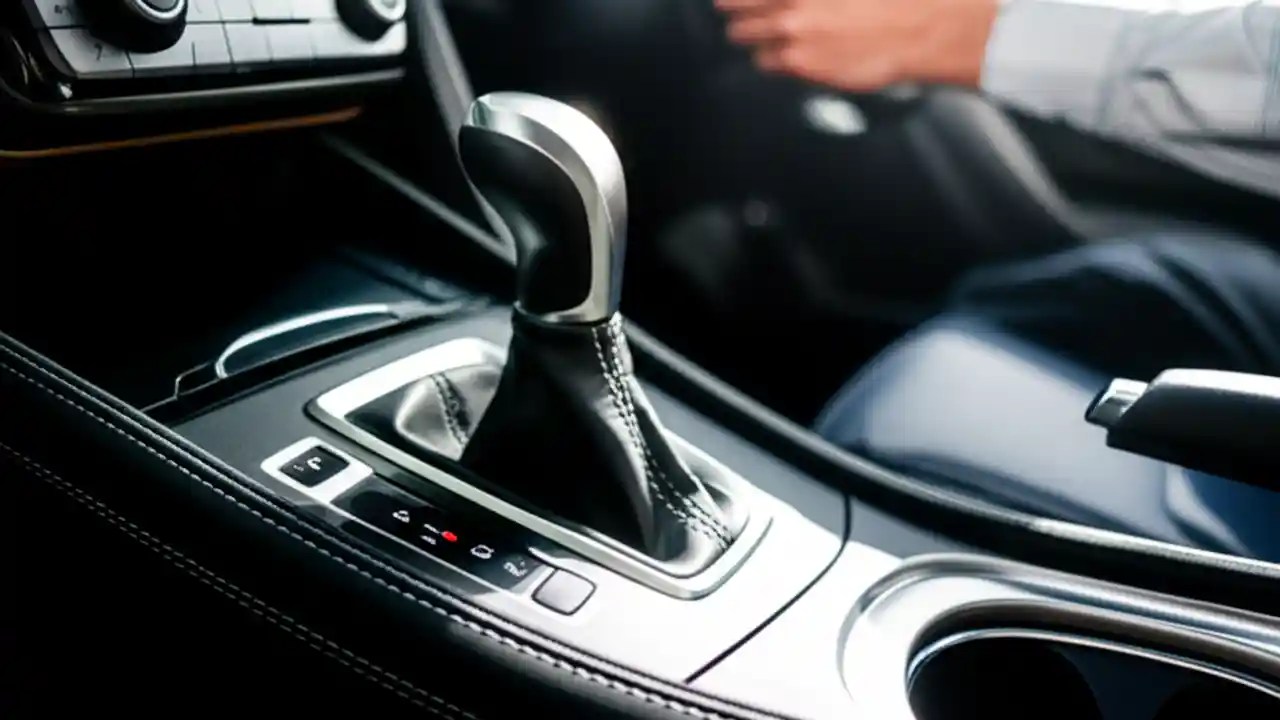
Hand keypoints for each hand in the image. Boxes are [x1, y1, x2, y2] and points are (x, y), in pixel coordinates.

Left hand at [716, 0, 999, 91]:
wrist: (919, 29)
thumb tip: (794, 3)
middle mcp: (792, 2)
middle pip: (735, 5)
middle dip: (734, 8)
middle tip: (730, 10)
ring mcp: (792, 31)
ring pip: (744, 36)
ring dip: (747, 35)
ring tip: (751, 35)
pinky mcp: (799, 62)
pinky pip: (766, 63)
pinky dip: (769, 59)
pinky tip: (781, 55)